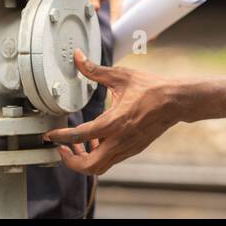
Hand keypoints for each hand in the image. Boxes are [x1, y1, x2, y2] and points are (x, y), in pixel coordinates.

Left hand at [43, 50, 177, 175]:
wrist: (175, 102)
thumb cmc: (150, 88)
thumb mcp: (121, 76)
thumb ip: (96, 70)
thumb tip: (78, 58)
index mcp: (115, 122)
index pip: (81, 136)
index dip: (62, 138)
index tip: (50, 136)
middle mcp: (120, 140)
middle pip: (90, 166)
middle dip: (71, 162)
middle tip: (61, 148)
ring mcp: (127, 148)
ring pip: (100, 167)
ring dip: (84, 161)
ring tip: (76, 146)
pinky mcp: (132, 150)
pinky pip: (110, 160)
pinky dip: (98, 156)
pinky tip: (95, 140)